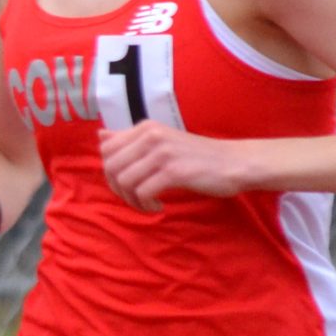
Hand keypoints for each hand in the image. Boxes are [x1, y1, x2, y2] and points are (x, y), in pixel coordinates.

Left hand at [97, 122, 247, 213]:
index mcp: (145, 128)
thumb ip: (130, 139)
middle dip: (118, 189)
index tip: (127, 184)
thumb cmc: (197, 156)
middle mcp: (151, 136)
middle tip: (136, 199)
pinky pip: (143, 192)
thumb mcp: (161, 141)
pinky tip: (158, 207)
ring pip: (124, 181)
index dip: (110, 173)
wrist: (234, 162)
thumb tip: (100, 135)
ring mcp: (162, 153)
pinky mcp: (174, 171)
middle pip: (111, 167)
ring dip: (132, 200)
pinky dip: (146, 205)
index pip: (106, 150)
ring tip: (148, 205)